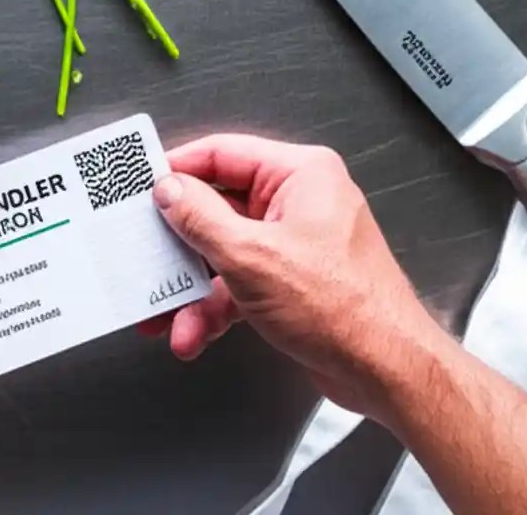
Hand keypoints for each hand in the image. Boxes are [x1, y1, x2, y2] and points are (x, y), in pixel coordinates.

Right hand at [144, 135, 448, 420]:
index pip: (223, 155)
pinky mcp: (290, 282)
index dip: (176, 170)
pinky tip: (193, 333)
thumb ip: (201, 219)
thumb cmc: (346, 309)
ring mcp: (295, 244)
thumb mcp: (252, 257)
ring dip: (190, 289)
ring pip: (223, 253)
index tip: (140, 186)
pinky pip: (238, 285)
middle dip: (178, 244)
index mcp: (300, 175)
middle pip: (218, 208)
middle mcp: (300, 202)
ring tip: (163, 314)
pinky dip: (213, 309)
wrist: (386, 370)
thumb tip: (169, 191)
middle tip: (143, 254)